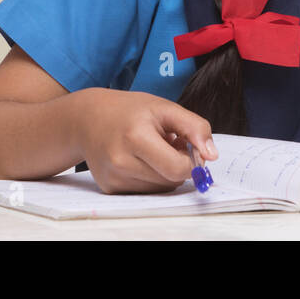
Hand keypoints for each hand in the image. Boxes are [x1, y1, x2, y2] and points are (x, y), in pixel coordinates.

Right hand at [72, 88, 217, 194]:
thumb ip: (194, 127)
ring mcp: (113, 178)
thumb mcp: (164, 107)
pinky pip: (145, 191)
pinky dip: (149, 178)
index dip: (190, 160)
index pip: (178, 169)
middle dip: (176, 164)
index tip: (184, 145)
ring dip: (163, 172)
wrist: (87, 119)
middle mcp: (121, 161)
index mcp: (136, 137)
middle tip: (166, 143)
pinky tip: (139, 159)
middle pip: (171, 180)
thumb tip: (212, 156)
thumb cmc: (129, 111)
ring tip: (150, 150)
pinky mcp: (109, 188)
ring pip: (160, 188)